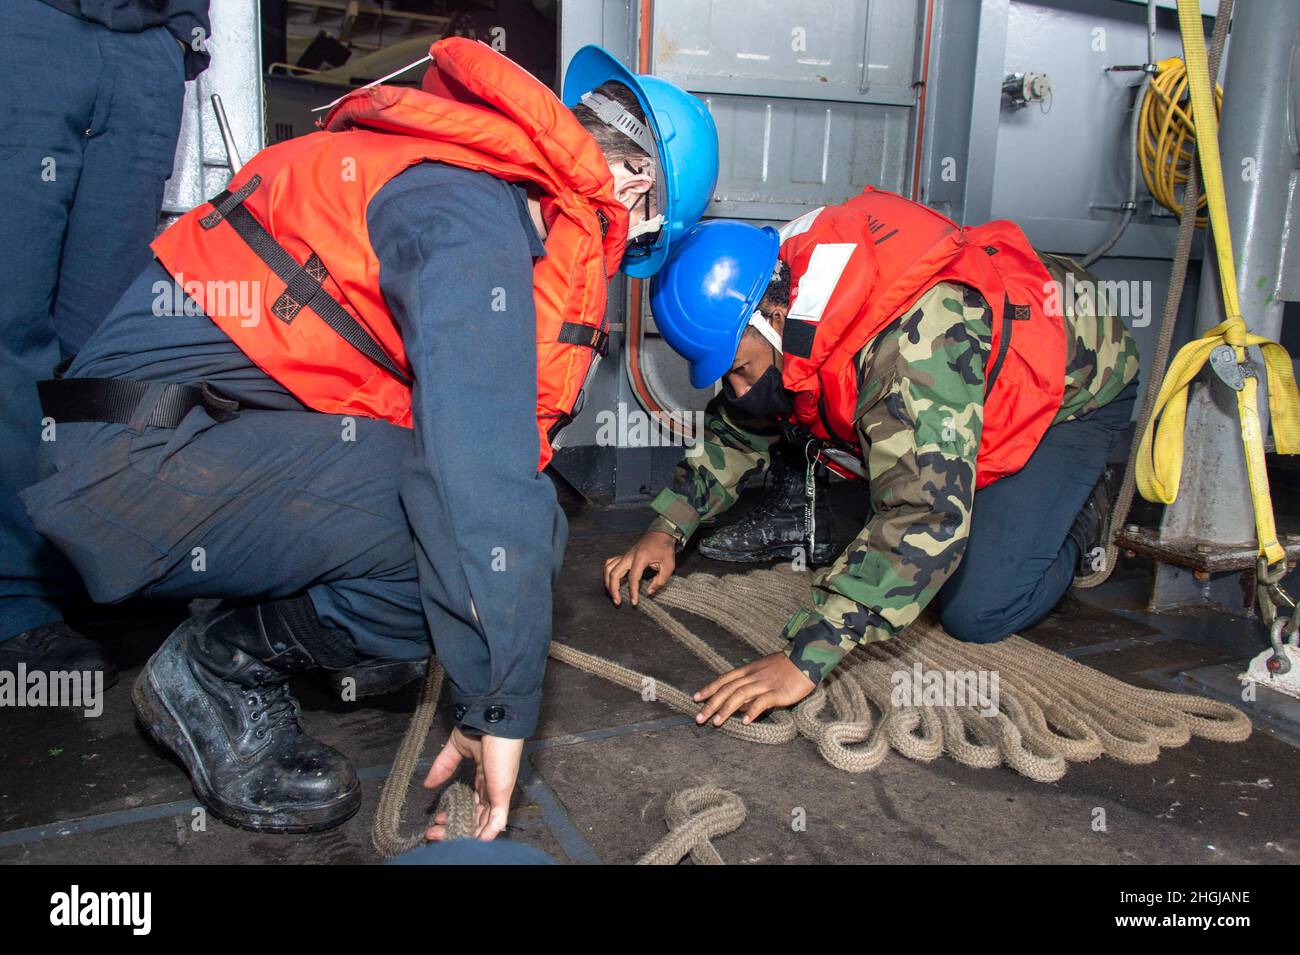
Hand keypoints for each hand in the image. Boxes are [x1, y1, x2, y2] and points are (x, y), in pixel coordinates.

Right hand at [422, 727, 522, 840]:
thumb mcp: (456, 749)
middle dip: (457, 827)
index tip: (437, 818)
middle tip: (436, 832)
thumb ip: (443, 767)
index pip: (471, 803)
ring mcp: (498, 792)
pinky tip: (477, 841)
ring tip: (447, 837)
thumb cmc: (480, 729)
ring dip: (468, 833)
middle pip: (476, 816)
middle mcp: (492, 788)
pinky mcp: (502, 794)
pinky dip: (488, 833)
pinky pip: (498, 820)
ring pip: (485, 823)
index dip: (455, 813)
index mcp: (484, 777)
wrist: (492, 719)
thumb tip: (428, 784)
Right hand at [604, 530, 676, 605]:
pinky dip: (608, 572)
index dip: (632, 591)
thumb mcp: (669, 565)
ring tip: (612, 593)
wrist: (661, 533)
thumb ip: (660, 580)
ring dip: (608, 581)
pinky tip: (611, 581)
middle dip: (613, 589)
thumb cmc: (665, 549)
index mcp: (641, 558)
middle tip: (618, 602)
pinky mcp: (624, 555)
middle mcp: (629, 556)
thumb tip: (649, 592)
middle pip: (614, 573)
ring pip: (608, 567)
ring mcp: (625, 555)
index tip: (634, 602)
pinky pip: (610, 563)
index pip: (633, 577)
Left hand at [693, 652, 815, 725]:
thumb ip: (751, 683)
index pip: (724, 679)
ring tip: (716, 722)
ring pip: (740, 695)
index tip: (696, 698)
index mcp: (748, 670)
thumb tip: (739, 701)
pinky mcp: (777, 692)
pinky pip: (762, 702)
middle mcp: (753, 676)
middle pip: (727, 689)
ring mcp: (764, 684)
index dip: (709, 688)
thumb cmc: (786, 666)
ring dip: (726, 709)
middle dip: (711, 704)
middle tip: (699, 718)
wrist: (807, 658)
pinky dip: (752, 711)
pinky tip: (745, 722)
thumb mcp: (764, 669)